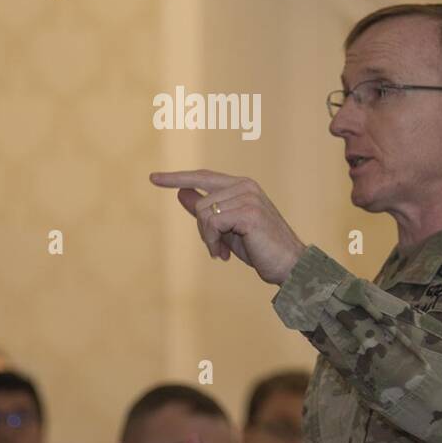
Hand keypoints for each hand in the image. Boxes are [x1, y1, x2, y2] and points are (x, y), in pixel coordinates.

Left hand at [149, 169, 305, 284]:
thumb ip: (205, 210)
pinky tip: (224, 255)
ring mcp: (248, 197)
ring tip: (222, 253)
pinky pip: (212, 223)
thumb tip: (180, 193)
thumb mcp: (226, 228)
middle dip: (202, 230)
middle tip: (215, 248)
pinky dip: (213, 242)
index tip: (153, 178)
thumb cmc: (259, 248)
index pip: (203, 176)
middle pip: (200, 202)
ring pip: (203, 214)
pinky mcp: (248, 212)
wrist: (288, 265)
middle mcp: (245, 186)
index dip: (177, 178)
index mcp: (242, 185)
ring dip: (208, 239)